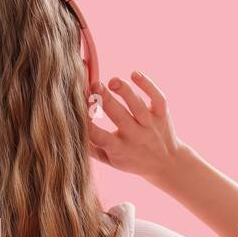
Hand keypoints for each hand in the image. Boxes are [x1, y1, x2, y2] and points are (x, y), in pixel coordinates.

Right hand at [88, 71, 193, 189]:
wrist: (166, 163)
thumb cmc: (131, 159)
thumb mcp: (110, 161)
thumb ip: (92, 148)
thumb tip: (71, 131)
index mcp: (119, 149)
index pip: (100, 137)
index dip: (88, 123)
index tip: (78, 110)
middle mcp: (136, 136)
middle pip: (120, 116)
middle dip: (106, 100)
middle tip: (94, 86)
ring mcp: (150, 124)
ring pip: (137, 105)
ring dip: (125, 91)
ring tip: (112, 81)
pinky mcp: (162, 114)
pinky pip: (157, 97)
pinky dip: (147, 84)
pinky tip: (134, 74)